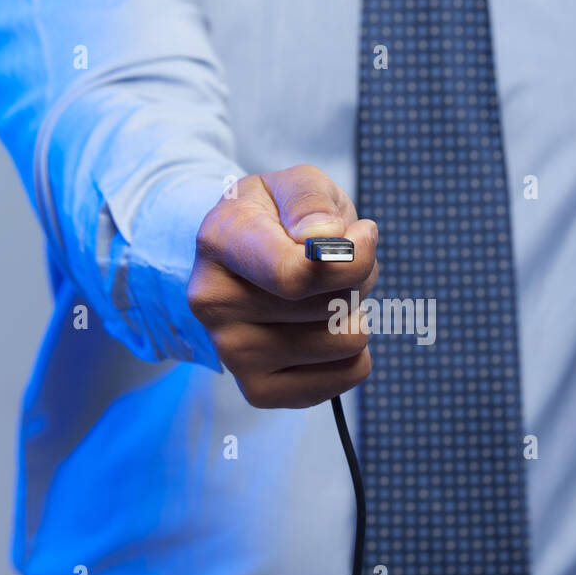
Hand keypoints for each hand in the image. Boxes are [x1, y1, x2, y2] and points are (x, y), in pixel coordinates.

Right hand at [188, 165, 376, 407]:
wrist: (243, 261)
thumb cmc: (278, 219)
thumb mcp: (296, 184)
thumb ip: (310, 200)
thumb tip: (324, 239)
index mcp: (219, 242)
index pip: (295, 275)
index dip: (350, 258)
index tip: (361, 235)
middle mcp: (214, 303)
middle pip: (334, 304)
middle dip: (356, 276)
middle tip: (333, 261)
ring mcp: (232, 353)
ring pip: (348, 340)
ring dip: (353, 310)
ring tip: (325, 292)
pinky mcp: (258, 390)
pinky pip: (349, 375)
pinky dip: (353, 351)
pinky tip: (323, 327)